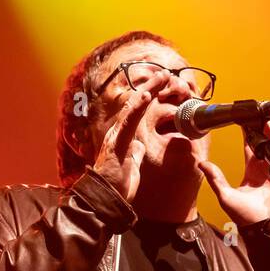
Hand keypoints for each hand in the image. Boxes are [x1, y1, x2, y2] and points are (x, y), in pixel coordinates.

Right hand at [92, 74, 168, 201]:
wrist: (104, 198)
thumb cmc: (117, 184)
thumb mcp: (131, 165)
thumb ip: (134, 153)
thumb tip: (139, 146)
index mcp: (123, 135)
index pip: (138, 110)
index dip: (149, 96)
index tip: (163, 84)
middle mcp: (118, 131)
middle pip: (136, 103)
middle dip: (151, 86)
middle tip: (165, 73)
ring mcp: (117, 135)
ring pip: (133, 107)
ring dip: (148, 89)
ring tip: (161, 77)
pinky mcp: (118, 143)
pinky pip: (129, 122)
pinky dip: (138, 107)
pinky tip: (147, 95)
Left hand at [198, 115, 269, 226]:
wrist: (265, 232)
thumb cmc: (247, 218)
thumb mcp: (226, 196)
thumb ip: (216, 178)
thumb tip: (201, 163)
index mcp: (253, 171)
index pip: (252, 146)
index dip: (250, 131)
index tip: (247, 117)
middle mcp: (269, 169)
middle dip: (267, 126)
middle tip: (263, 110)